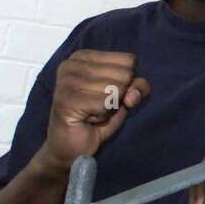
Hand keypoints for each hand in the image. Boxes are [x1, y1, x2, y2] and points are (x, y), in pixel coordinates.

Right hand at [40, 50, 149, 172]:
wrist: (72, 146)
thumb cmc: (97, 117)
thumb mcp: (124, 96)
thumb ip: (138, 86)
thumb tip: (133, 94)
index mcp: (83, 56)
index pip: (129, 60)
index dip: (128, 82)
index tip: (108, 94)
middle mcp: (71, 64)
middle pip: (124, 74)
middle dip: (118, 96)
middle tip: (99, 106)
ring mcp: (66, 81)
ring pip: (115, 89)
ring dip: (109, 107)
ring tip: (92, 112)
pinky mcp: (66, 100)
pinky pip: (105, 103)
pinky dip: (102, 116)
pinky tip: (88, 118)